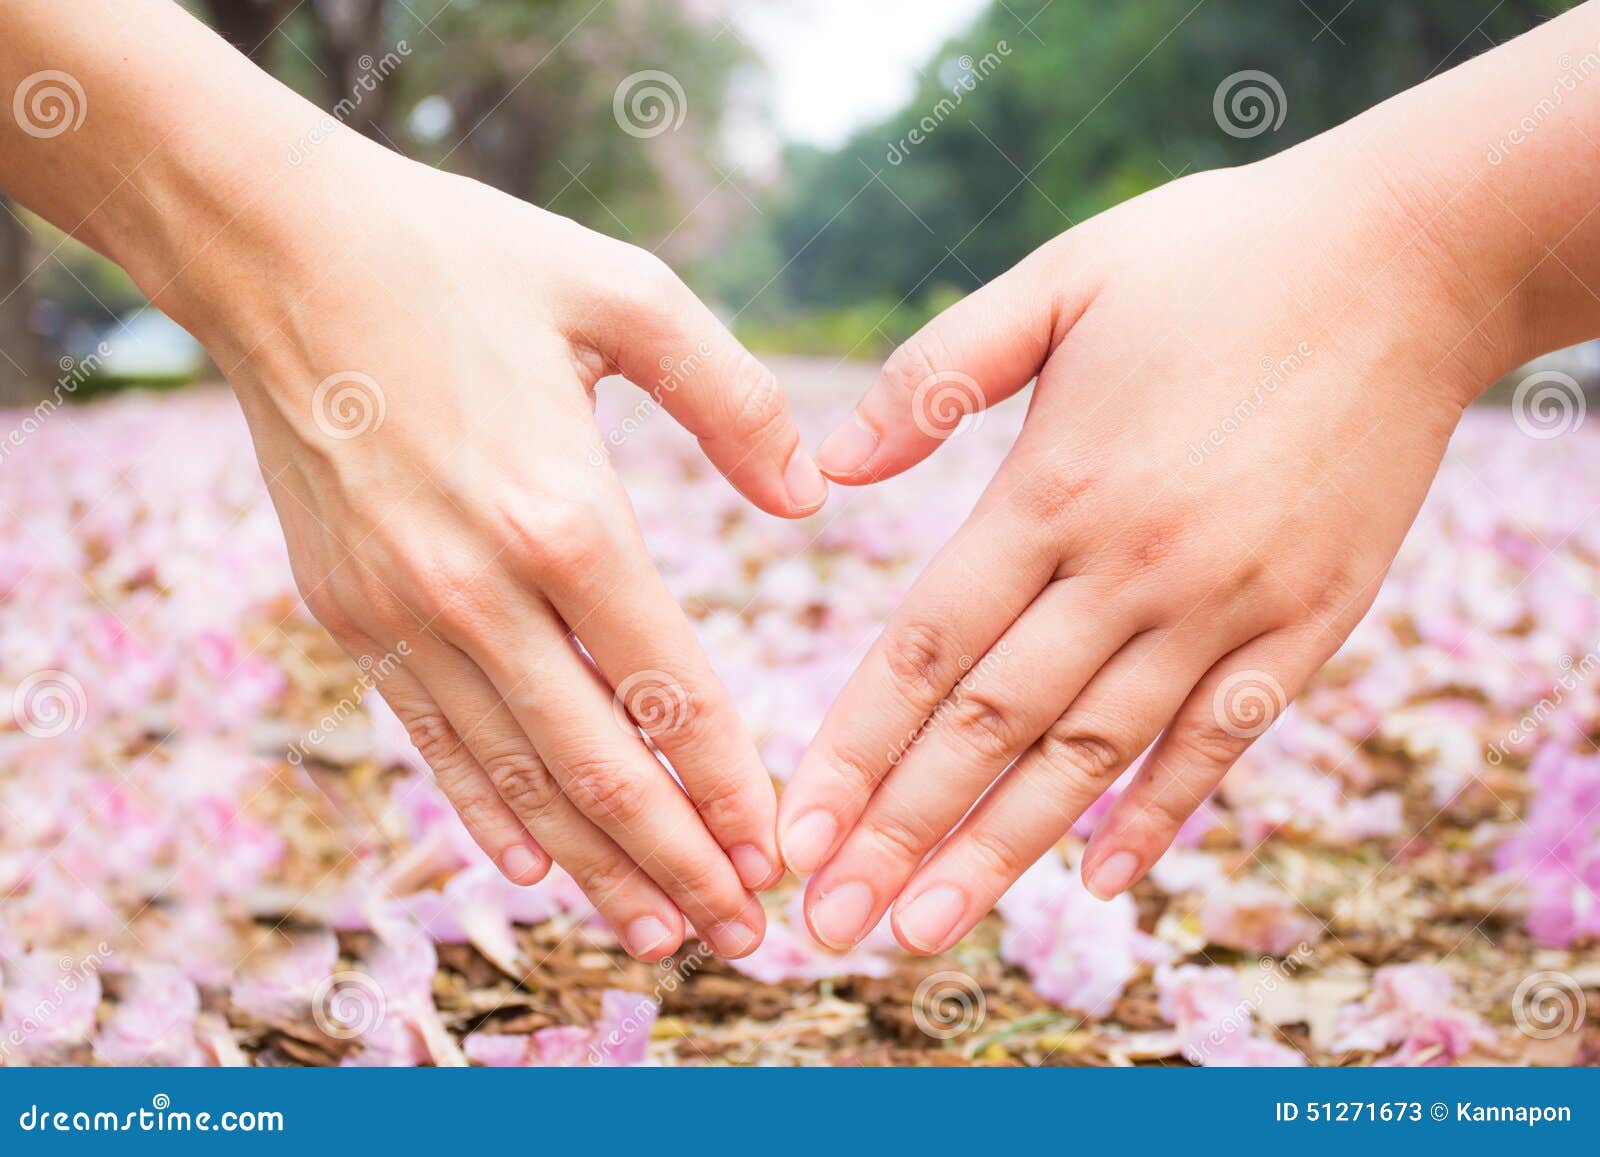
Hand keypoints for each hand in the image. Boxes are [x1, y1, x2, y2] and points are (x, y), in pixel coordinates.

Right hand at [212, 144, 825, 959]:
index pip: (670, 694)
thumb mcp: (625, 294)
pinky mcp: (349, 616)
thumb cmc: (464, 262)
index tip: (774, 855)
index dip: (729, 788)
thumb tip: (808, 498)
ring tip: (655, 935)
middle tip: (741, 937)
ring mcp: (403, 614)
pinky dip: (488, 813)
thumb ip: (734, 399)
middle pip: (599, 765)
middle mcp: (478, 589)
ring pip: (515, 776)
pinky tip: (533, 867)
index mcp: (566, 515)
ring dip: (592, 865)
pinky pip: (433, 741)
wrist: (280, 251)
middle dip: (676, 864)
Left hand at [778, 141, 1514, 953]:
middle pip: (993, 726)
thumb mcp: (1059, 280)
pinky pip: (1220, 742)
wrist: (1412, 257)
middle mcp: (1134, 565)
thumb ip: (935, 373)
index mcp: (1055, 487)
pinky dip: (1157, 815)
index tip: (796, 830)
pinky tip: (1098, 882)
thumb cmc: (1216, 257)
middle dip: (902, 833)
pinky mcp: (1308, 621)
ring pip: (1092, 756)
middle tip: (831, 923)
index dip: (855, 747)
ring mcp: (1227, 603)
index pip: (927, 646)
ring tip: (927, 930)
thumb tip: (829, 469)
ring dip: (1004, 852)